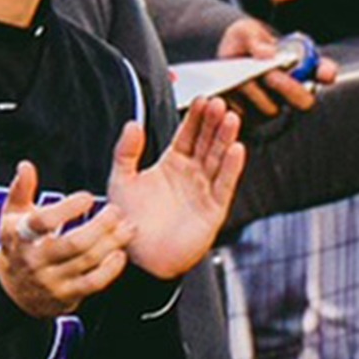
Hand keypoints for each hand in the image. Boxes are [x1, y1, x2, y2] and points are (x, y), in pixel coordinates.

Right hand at [0, 161, 133, 317]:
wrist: (13, 291)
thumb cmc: (17, 244)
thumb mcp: (11, 215)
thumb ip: (21, 189)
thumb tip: (26, 165)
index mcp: (21, 236)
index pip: (43, 222)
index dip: (67, 208)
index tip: (87, 197)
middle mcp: (36, 260)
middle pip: (73, 243)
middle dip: (100, 226)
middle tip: (116, 210)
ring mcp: (52, 280)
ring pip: (87, 261)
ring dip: (111, 243)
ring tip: (128, 227)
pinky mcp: (66, 296)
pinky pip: (93, 283)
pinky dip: (110, 269)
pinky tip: (120, 253)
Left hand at [106, 97, 244, 278]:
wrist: (137, 258)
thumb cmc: (128, 221)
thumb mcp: (121, 180)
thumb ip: (126, 151)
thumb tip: (132, 124)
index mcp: (171, 164)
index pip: (187, 135)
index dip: (195, 118)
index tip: (202, 100)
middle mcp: (191, 175)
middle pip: (206, 143)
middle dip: (213, 123)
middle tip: (218, 103)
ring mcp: (203, 191)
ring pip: (218, 160)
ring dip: (225, 139)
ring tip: (231, 118)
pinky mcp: (213, 210)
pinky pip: (224, 185)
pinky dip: (232, 168)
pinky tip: (237, 149)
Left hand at [217, 18, 337, 117]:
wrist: (219, 62)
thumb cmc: (241, 45)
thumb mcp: (245, 33)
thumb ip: (256, 40)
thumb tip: (268, 55)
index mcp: (300, 65)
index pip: (323, 71)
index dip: (326, 72)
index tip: (325, 72)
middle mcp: (292, 90)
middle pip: (305, 101)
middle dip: (290, 89)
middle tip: (272, 75)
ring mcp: (273, 107)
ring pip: (272, 109)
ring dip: (255, 93)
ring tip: (240, 78)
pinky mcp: (252, 120)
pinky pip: (248, 118)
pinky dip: (238, 103)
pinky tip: (228, 90)